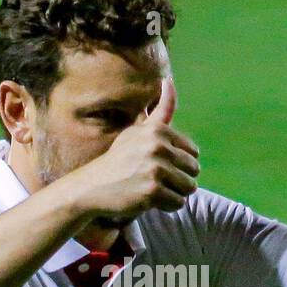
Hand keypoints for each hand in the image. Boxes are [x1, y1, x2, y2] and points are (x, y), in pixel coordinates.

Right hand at [67, 77, 200, 217]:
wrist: (92, 186)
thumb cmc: (120, 159)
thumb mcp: (138, 131)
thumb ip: (160, 111)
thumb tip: (168, 81)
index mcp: (158, 131)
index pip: (193, 152)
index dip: (179, 163)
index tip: (158, 164)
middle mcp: (158, 147)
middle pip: (194, 170)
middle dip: (179, 178)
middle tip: (156, 179)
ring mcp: (155, 169)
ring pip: (189, 188)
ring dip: (175, 193)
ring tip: (153, 189)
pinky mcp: (152, 191)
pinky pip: (178, 203)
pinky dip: (167, 206)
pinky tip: (149, 200)